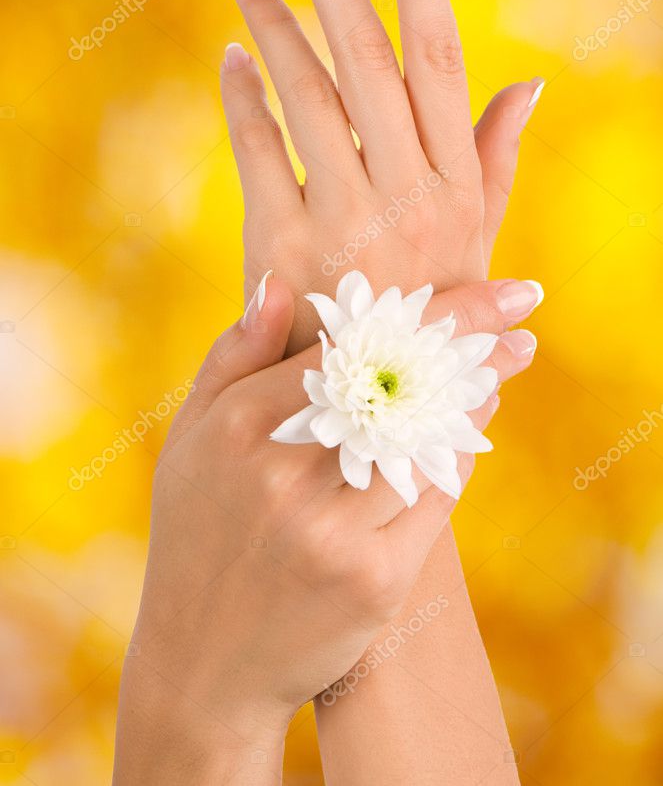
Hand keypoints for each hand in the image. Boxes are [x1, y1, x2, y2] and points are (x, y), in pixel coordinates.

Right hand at [113, 275, 537, 783]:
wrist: (204, 664)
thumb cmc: (196, 533)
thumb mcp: (191, 437)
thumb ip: (235, 355)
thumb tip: (279, 283)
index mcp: (242, 426)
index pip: (354, 345)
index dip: (429, 313)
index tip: (490, 291)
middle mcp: (288, 475)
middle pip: (403, 386)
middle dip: (471, 344)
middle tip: (520, 314)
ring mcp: (334, 532)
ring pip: (429, 440)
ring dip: (475, 395)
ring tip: (508, 358)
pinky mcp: (373, 581)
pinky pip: (435, 500)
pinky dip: (459, 455)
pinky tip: (472, 425)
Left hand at [220, 0, 542, 352]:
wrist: (371, 409)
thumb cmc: (425, 311)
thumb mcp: (474, 239)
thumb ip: (496, 159)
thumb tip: (530, 81)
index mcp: (459, 184)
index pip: (442, 57)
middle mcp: (412, 196)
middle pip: (368, 56)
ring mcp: (349, 223)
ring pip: (308, 95)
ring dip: (275, 25)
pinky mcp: (287, 250)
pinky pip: (259, 153)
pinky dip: (243, 99)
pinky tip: (231, 59)